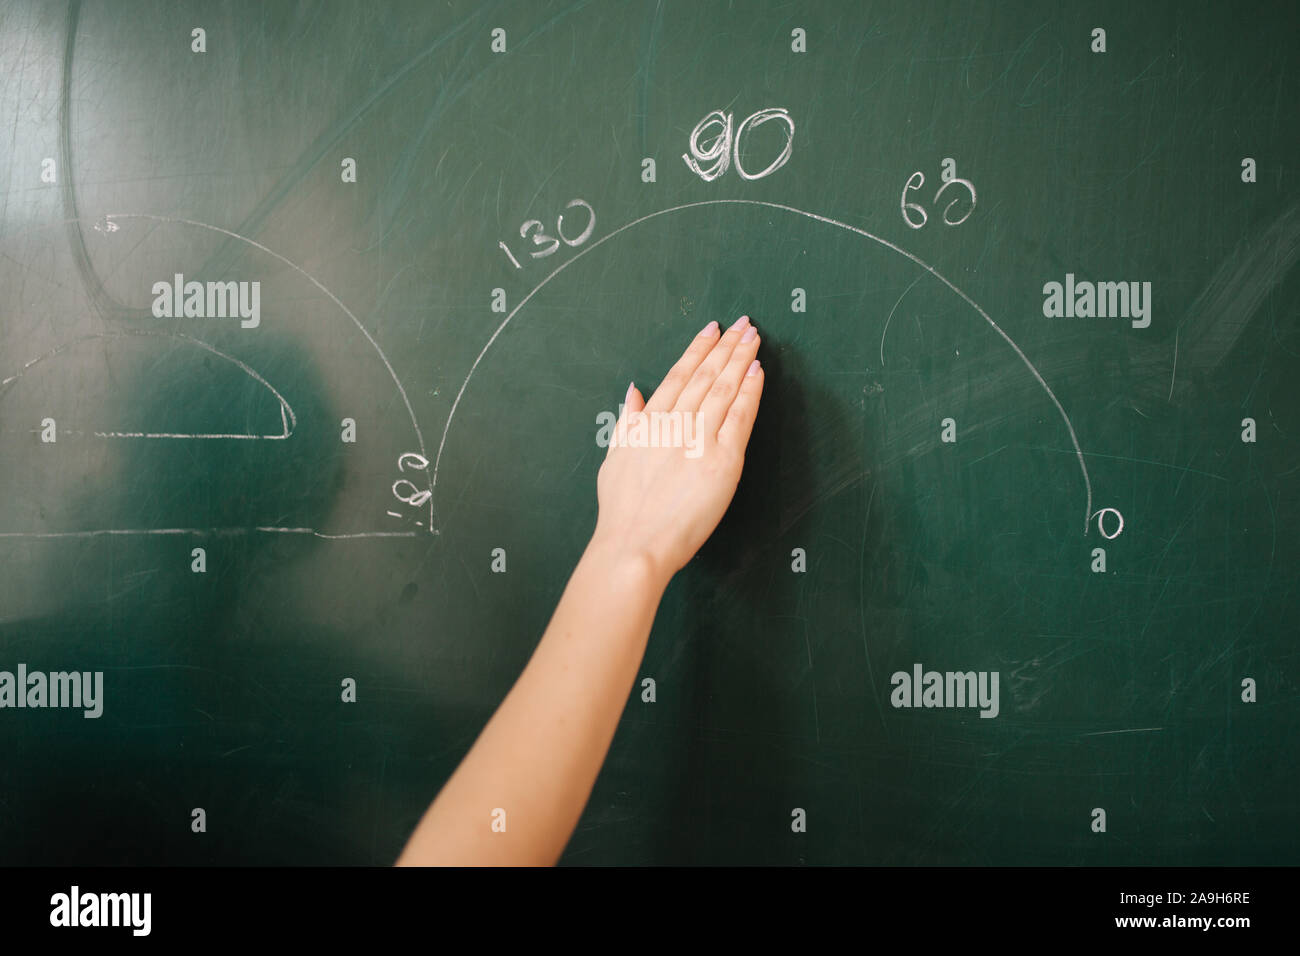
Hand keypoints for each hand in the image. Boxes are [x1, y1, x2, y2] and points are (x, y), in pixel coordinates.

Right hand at [591, 315, 763, 585]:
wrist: (635, 543)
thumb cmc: (622, 512)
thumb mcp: (614, 458)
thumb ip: (628, 421)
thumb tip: (635, 391)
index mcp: (648, 423)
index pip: (679, 375)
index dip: (698, 349)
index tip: (712, 329)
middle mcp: (674, 425)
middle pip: (706, 375)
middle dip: (726, 346)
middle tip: (743, 324)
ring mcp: (699, 440)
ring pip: (724, 389)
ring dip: (741, 360)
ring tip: (754, 338)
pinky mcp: (722, 461)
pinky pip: (740, 418)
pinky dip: (750, 392)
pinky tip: (758, 372)